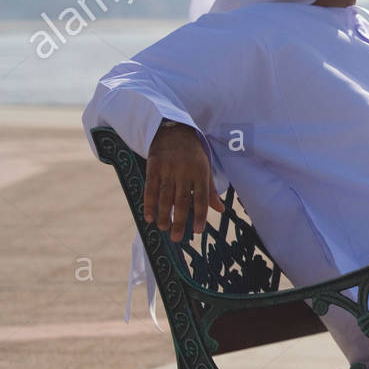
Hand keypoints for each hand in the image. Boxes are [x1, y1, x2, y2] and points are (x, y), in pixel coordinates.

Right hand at [143, 122, 223, 240]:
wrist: (173, 130)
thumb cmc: (193, 153)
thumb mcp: (205, 167)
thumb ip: (210, 190)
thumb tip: (220, 210)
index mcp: (200, 172)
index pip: (201, 198)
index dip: (200, 215)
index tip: (198, 231)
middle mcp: (184, 171)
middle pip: (181, 201)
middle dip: (179, 221)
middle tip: (177, 238)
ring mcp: (167, 169)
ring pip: (164, 196)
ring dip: (163, 215)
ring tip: (164, 229)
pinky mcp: (153, 166)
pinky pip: (150, 188)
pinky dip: (148, 204)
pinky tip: (148, 217)